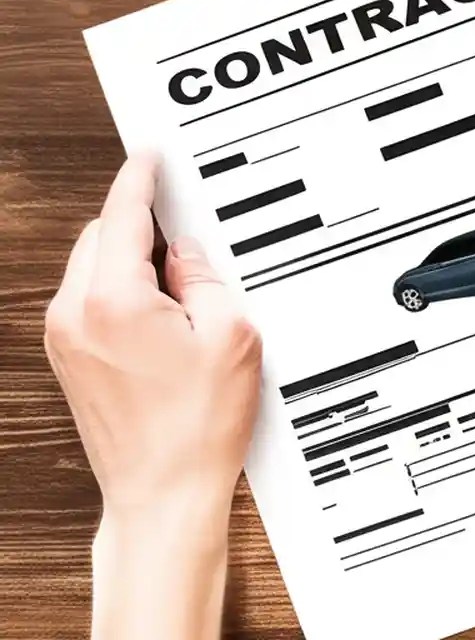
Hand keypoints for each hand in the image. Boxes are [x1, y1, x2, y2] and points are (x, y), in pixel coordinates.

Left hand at [43, 154, 260, 639]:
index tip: (149, 158)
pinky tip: (163, 317)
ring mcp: (64, 340)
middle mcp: (74, 316)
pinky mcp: (68, 361)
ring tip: (184, 290)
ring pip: (93, 268)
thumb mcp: (232, 337)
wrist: (163, 495)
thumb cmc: (197, 431)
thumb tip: (188, 254)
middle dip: (141, 227)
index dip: (140, 179)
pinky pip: (89, 301)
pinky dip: (121, 293)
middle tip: (189, 235)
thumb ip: (207, 279)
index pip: (123, 215)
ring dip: (131, 262)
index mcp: (113, 302)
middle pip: (101, 237)